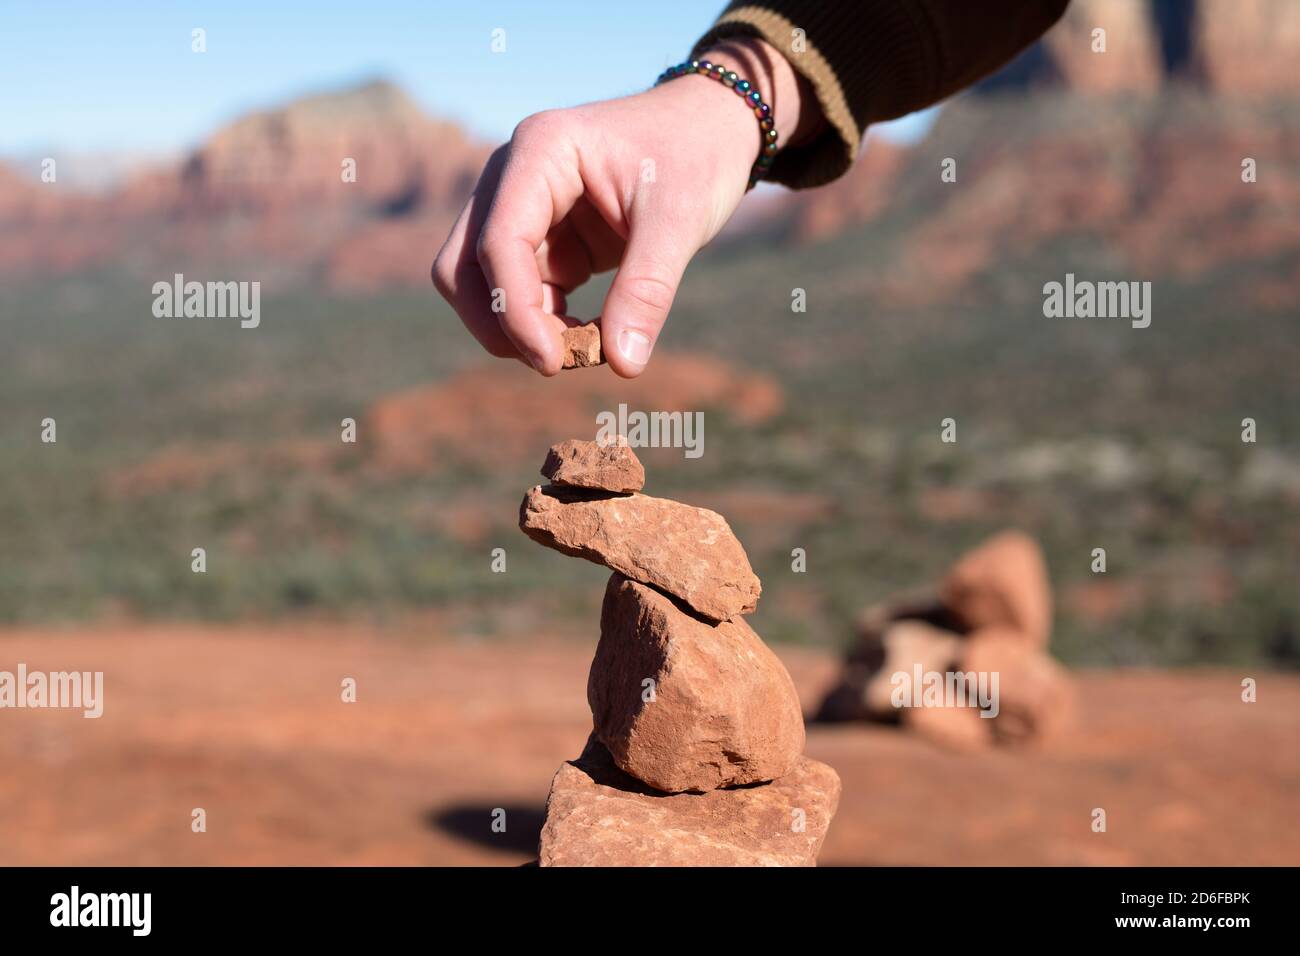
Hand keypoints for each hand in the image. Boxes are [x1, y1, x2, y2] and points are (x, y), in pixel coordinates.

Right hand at [432, 38, 818, 376]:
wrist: (713, 130)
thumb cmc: (696, 157)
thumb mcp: (680, 221)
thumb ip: (647, 291)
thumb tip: (623, 364)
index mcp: (540, 151)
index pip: (498, 242)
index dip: (515, 310)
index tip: (554, 362)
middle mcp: (513, 176)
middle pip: (462, 267)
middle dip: (500, 324)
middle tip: (560, 363)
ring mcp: (520, 208)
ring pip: (482, 287)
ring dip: (520, 328)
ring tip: (587, 348)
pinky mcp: (541, 238)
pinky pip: (519, 294)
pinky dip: (543, 324)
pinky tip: (590, 335)